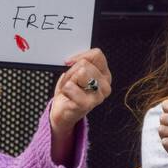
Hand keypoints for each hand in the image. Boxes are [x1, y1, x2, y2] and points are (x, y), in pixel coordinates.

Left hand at [50, 48, 110, 164]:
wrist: (62, 113)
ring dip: (68, 80)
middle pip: (85, 64)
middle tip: (71, 83)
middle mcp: (105, 86)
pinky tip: (68, 97)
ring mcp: (98, 97)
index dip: (80, 56)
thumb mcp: (76, 72)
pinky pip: (71, 86)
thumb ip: (79, 62)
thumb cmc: (70, 92)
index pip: (97, 54)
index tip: (70, 63)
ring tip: (70, 90)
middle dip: (72, 72)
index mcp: (105, 75)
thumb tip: (71, 60)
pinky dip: (64, 90)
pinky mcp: (87, 105)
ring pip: (80, 72)